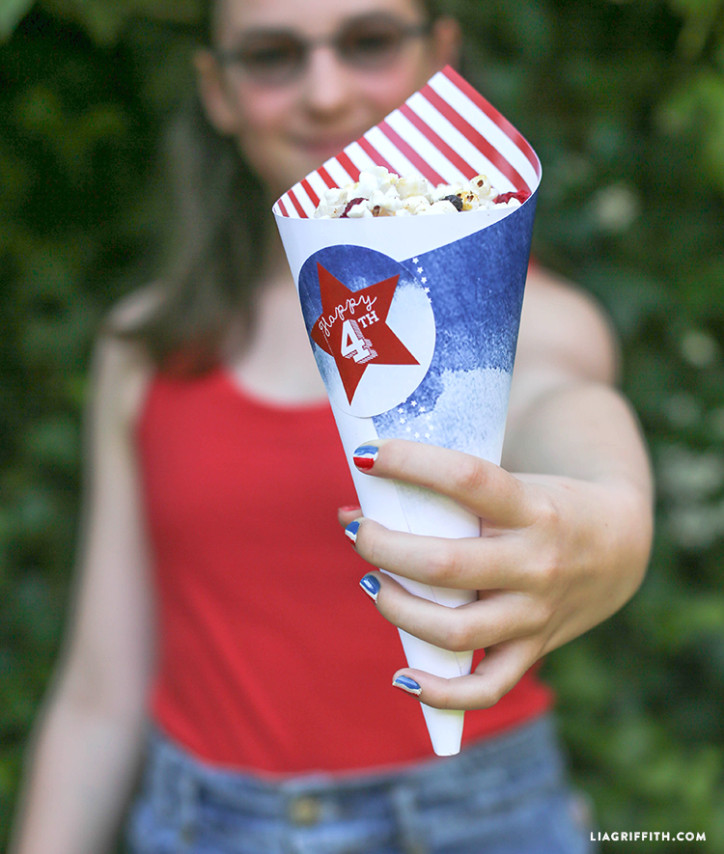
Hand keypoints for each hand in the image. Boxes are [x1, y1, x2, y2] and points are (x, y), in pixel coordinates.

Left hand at [338, 438, 651, 710]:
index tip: (367, 456)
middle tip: (358, 530)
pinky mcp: (533, 649)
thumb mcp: (514, 484)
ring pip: (455, 630)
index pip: (467, 478)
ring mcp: (535, 614)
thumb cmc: (546, 506)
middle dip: (383, 547)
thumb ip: (450, 496)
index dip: (410, 463)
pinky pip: (486, 688)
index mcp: (533, 508)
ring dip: (397, 608)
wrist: (620, 548)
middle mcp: (537, 564)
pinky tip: (403, 677)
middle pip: (444, 565)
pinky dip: (440, 693)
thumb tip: (355, 508)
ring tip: (372, 581)